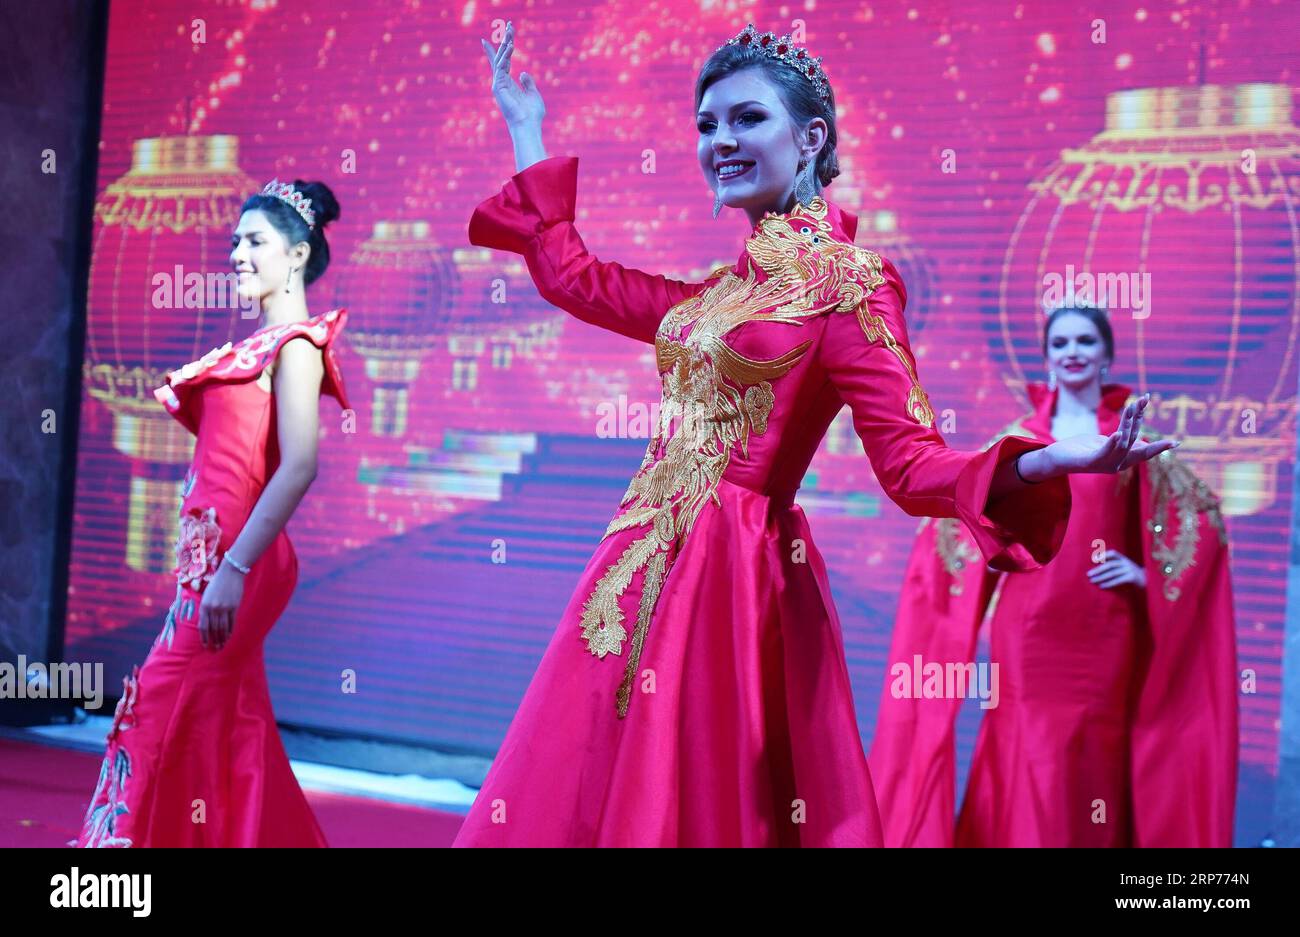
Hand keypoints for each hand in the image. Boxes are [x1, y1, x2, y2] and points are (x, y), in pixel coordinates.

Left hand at [199, 561, 243, 651]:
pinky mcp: (234, 607)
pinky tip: (229, 636)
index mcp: (204, 606)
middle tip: (215, 649)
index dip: (204, 638)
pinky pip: (231, 622)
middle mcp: (213, 608)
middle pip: (213, 629)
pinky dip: (230, 631)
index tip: (206, 645)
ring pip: (223, 628)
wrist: (231, 572)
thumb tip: (207, 623)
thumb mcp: (207, 595)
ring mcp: (224, 608)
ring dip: (222, 638)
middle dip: (214, 641)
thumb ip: (206, 608)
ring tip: (222, 646)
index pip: (203, 626)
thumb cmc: (217, 583)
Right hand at [481, 21, 544, 128]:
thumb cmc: (532, 114)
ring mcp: (498, 84)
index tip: (494, 37)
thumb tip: (523, 72)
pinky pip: (501, 66)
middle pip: (501, 56)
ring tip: (510, 30)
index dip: (499, 49)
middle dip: (504, 40)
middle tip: (509, 25)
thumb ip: (528, 82)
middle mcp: (501, 82)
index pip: (502, 63)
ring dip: (505, 44)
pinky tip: (510, 45)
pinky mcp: (497, 86)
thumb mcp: (533, 94)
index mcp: (508, 84)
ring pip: (500, 59)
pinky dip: (505, 55)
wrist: (528, 126)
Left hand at [1043, 394, 1177, 474]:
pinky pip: (1104, 453)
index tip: (1177, 443)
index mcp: (1122, 459)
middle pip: (1134, 440)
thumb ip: (1122, 440)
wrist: (1056, 459)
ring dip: (1128, 423)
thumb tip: (1137, 436)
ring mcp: (1104, 465)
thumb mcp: (1105, 443)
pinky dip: (1113, 443)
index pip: (1144, 451)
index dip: (1159, 447)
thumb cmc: (1081, 450)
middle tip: (1144, 399)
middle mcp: (1116, 464)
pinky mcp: (1090, 462)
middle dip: (1140, 419)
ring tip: (1133, 406)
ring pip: (1123, 443)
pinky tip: (1118, 434)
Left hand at [1086, 549, 1146, 589]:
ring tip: (1092, 581)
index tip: (1093, 560)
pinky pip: (1118, 580)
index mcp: (1124, 559)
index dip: (1103, 555)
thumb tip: (1098, 569)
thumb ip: (1115, 566)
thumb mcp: (1125, 568)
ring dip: (1101, 577)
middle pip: (1110, 565)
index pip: (1113, 553)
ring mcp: (1130, 570)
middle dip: (1098, 569)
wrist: (1150, 582)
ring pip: (1113, 573)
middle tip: (1088, 574)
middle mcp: (1127, 563)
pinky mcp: (1132, 578)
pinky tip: (1102, 586)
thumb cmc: (1133, 575)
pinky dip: (1109, 583)